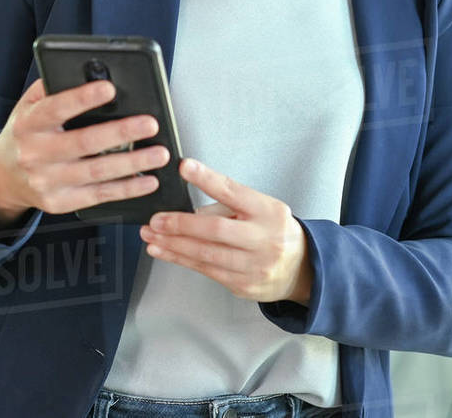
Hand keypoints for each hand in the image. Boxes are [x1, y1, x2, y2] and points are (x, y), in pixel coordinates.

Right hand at [0, 77, 169, 224]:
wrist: (5, 176)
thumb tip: (89, 71)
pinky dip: (127, 189)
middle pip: (82, 143)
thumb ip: (53, 89)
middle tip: (149, 124)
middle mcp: (35, 154)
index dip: (82, 98)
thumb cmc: (26, 134)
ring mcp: (47, 181)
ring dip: (132, 163)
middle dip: (120, 132)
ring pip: (96, 172)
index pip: (55, 108)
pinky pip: (99, 196)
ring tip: (158, 154)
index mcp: (28, 124)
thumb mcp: (28, 106)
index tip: (110, 89)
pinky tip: (147, 181)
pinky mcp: (60, 203)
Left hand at [139, 158, 313, 305]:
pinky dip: (181, 260)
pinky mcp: (244, 285)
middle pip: (216, 230)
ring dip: (173, 245)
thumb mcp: (260, 208)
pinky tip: (163, 251)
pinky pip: (206, 271)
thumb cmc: (272, 230)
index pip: (233, 191)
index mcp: (268, 211)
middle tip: (156, 220)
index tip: (184, 167)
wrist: (301, 269)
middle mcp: (263, 239)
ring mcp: (254, 265)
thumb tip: (186, 209)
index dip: (207, 179)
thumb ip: (227, 205)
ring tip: (150, 236)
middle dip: (180, 224)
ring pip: (206, 255)